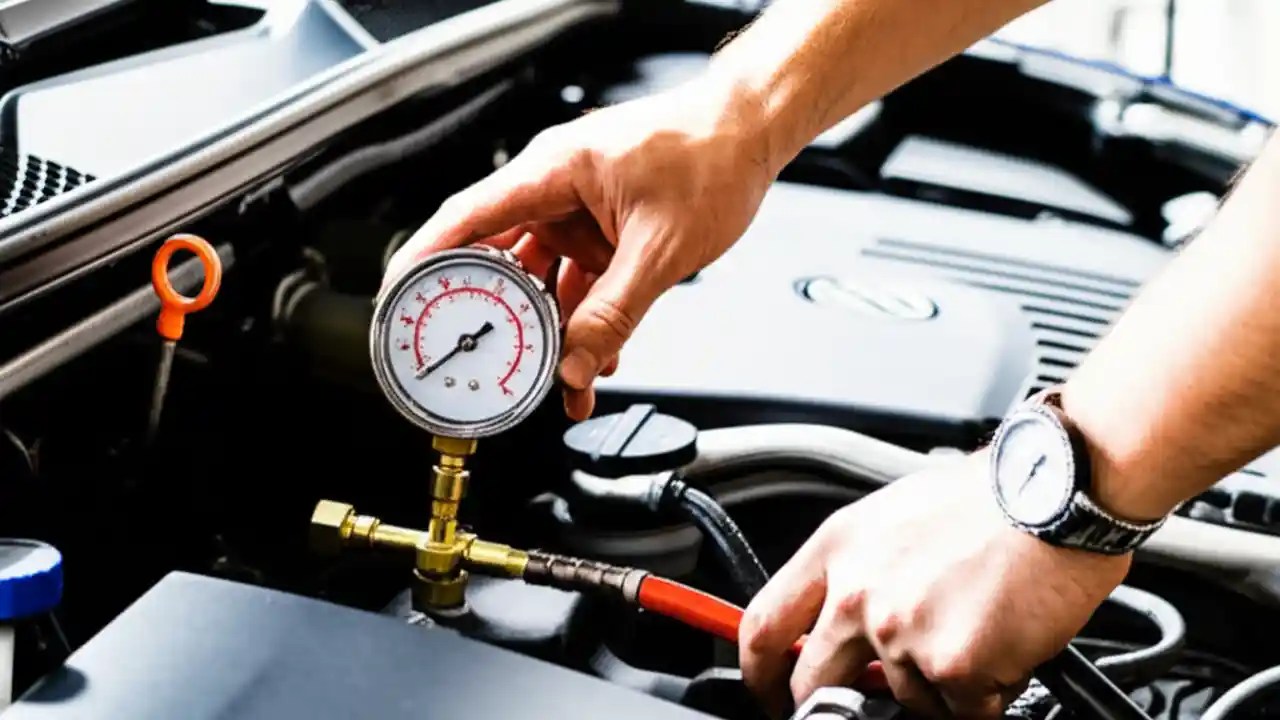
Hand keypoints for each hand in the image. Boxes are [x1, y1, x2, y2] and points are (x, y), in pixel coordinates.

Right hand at [384, 79, 778, 419]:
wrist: (753, 133)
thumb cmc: (711, 154)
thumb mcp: (661, 249)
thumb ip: (616, 313)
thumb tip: (579, 364)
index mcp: (553, 172)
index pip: (468, 220)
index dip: (426, 262)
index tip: (400, 301)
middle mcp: (556, 188)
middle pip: (501, 259)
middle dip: (501, 318)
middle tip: (491, 363)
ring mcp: (578, 209)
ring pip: (543, 279)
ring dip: (552, 329)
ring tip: (562, 378)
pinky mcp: (603, 227)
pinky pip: (578, 280)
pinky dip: (586, 317)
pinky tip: (598, 352)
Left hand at [738, 451, 1129, 717]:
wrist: (1057, 489)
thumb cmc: (991, 495)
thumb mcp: (894, 514)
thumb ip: (859, 568)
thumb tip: (840, 617)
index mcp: (836, 550)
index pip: (764, 625)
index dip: (759, 672)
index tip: (770, 691)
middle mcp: (857, 594)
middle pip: (814, 683)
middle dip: (841, 698)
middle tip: (871, 697)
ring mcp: (901, 635)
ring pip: (902, 699)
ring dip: (935, 684)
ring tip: (976, 630)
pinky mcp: (954, 667)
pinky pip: (961, 710)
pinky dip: (984, 693)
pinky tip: (1004, 645)